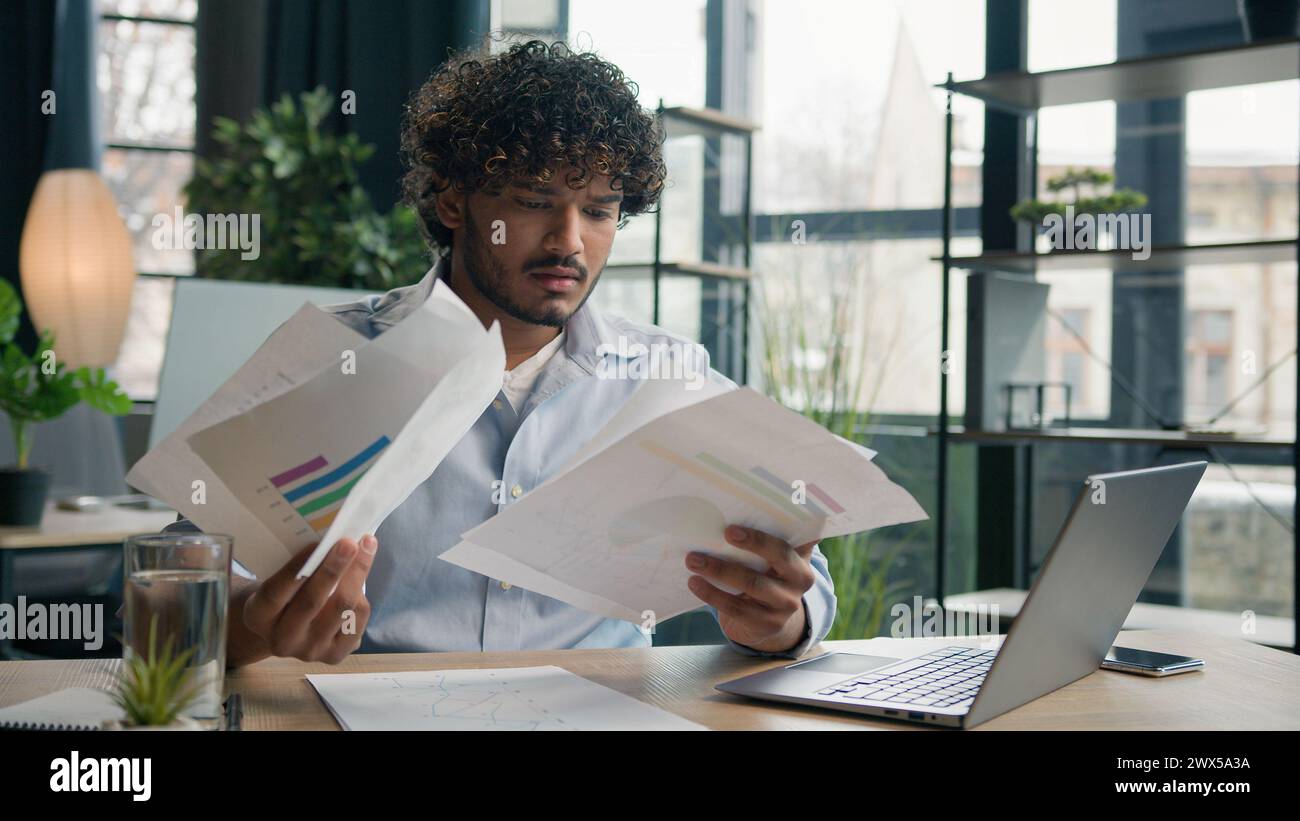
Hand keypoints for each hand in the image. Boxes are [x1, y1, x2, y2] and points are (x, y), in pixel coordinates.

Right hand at [240, 535, 378, 663]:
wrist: (288, 630)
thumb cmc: (284, 596)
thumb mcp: (277, 583)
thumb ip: (298, 569)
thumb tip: (332, 543)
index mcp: (258, 618)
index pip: (276, 592)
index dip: (297, 567)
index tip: (316, 544)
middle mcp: (282, 641)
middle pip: (312, 601)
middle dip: (334, 568)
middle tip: (350, 543)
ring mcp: (310, 652)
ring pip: (341, 608)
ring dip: (356, 575)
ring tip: (363, 551)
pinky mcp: (335, 655)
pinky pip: (358, 619)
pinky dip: (362, 596)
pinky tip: (359, 581)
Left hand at [684, 524, 816, 653]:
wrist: (768, 621)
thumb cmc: (765, 576)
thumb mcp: (774, 559)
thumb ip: (768, 536)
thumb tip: (733, 506)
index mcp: (802, 559)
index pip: (791, 543)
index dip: (763, 536)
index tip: (733, 528)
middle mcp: (800, 582)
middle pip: (778, 557)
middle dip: (752, 542)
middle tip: (723, 531)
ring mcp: (786, 605)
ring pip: (752, 583)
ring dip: (719, 570)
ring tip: (693, 560)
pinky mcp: (767, 624)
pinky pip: (737, 608)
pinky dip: (713, 594)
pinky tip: (695, 583)